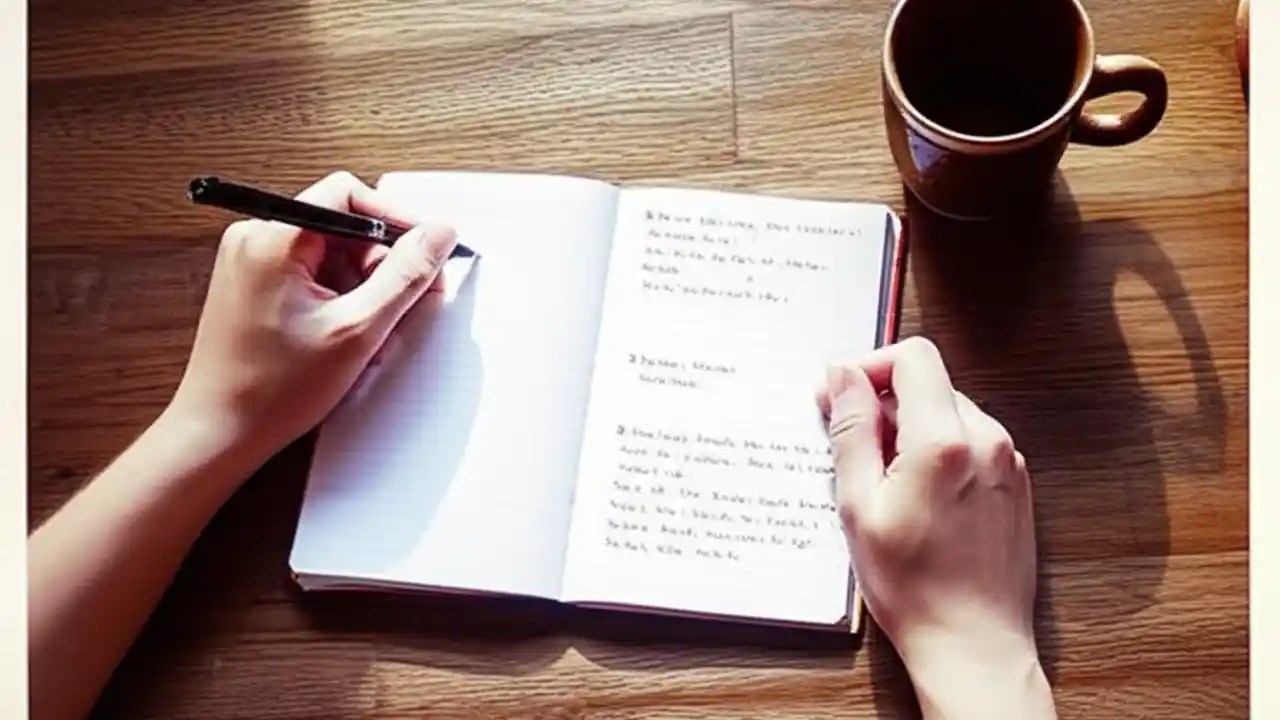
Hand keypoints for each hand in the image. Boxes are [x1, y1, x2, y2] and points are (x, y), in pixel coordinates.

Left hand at [168, 171, 456, 466]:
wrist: (220, 432)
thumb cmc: (273, 390)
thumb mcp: (358, 330)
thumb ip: (405, 275)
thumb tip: (438, 234)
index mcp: (273, 238)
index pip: (348, 196)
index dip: (395, 221)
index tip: (427, 250)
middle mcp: (256, 239)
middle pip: (342, 225)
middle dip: (380, 264)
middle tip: (405, 305)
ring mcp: (250, 261)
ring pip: (330, 253)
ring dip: (361, 288)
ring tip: (366, 334)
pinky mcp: (253, 285)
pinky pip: (311, 274)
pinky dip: (338, 299)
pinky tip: (344, 336)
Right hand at [820, 337, 1053, 719]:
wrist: (973, 645)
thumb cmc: (915, 589)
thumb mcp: (859, 506)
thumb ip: (852, 432)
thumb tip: (843, 377)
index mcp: (947, 441)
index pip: (912, 357)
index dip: (869, 366)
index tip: (841, 396)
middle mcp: (989, 441)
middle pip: (929, 383)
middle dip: (884, 402)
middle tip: (850, 447)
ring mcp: (1008, 462)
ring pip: (948, 412)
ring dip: (910, 429)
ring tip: (883, 482)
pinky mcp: (1015, 483)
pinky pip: (970, 442)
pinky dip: (937, 452)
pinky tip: (915, 497)